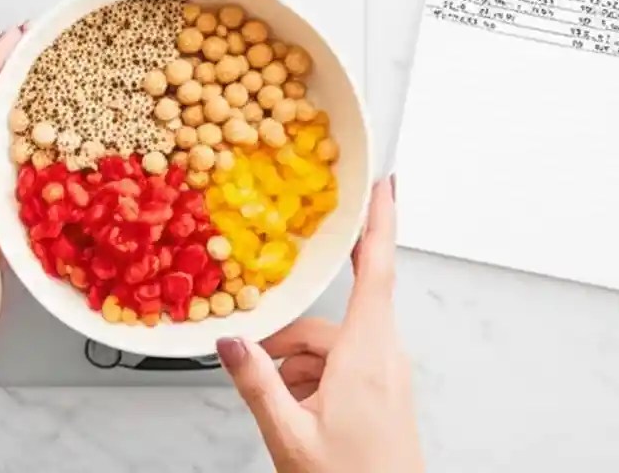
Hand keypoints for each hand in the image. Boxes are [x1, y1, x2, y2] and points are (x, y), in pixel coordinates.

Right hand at [219, 178, 424, 472]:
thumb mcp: (291, 437)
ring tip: (279, 404)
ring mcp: (387, 376)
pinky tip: (295, 408)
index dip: (381, 221)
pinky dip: (313, 378)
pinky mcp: (384, 392)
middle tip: (263, 353)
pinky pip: (342, 365)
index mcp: (367, 355)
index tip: (387, 183)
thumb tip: (231, 343)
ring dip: (299, 364)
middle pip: (332, 318)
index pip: (377, 270)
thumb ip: (257, 386)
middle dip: (293, 335)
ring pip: (333, 345)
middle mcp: (384, 358)